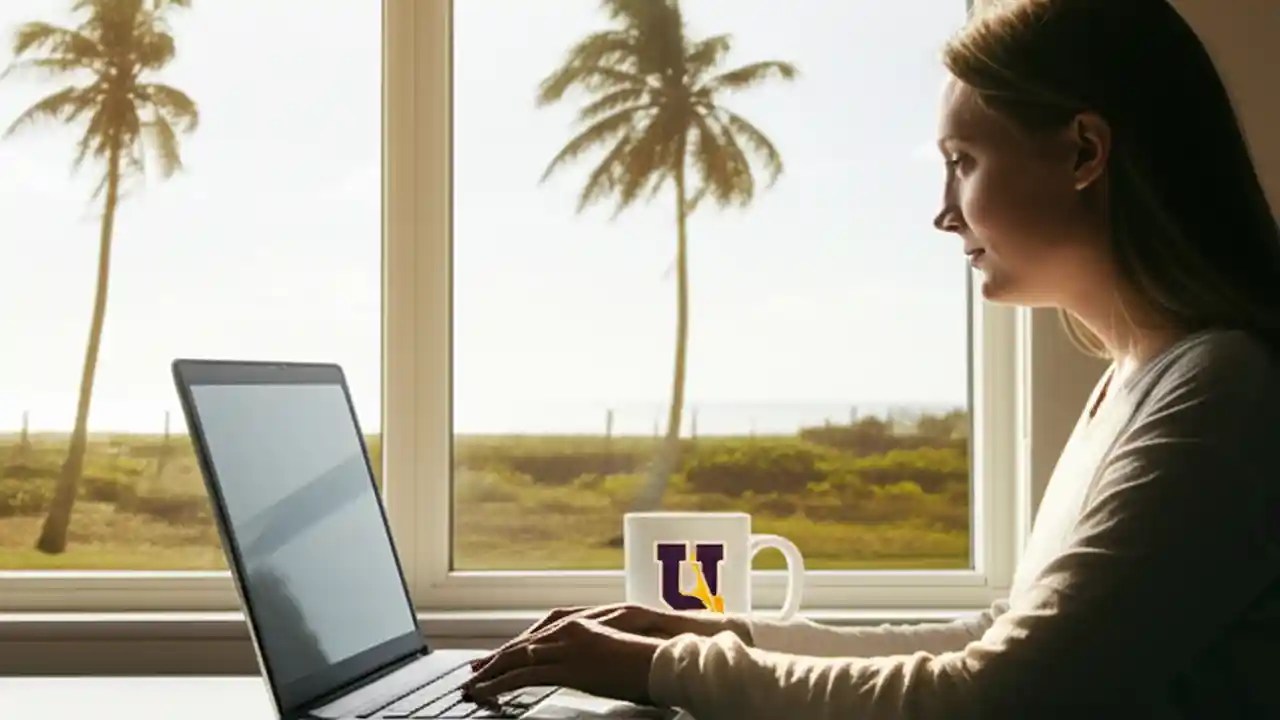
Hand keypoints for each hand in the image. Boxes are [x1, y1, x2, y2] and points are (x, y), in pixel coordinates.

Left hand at [462, 617, 663, 706]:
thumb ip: (598, 652)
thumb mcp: (620, 649)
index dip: (518, 644)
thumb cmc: (652, 657)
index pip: (541, 632)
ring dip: (493, 671)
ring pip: (519, 658)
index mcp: (584, 623)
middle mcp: (571, 630)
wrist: (665, 658)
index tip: (502, 654)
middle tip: (476, 669)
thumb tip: (588, 664)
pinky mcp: (567, 667)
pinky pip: (524, 676)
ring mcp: (567, 647)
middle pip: (525, 643)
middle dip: (499, 657)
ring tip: (474, 684)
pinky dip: (500, 683)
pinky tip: (486, 691)